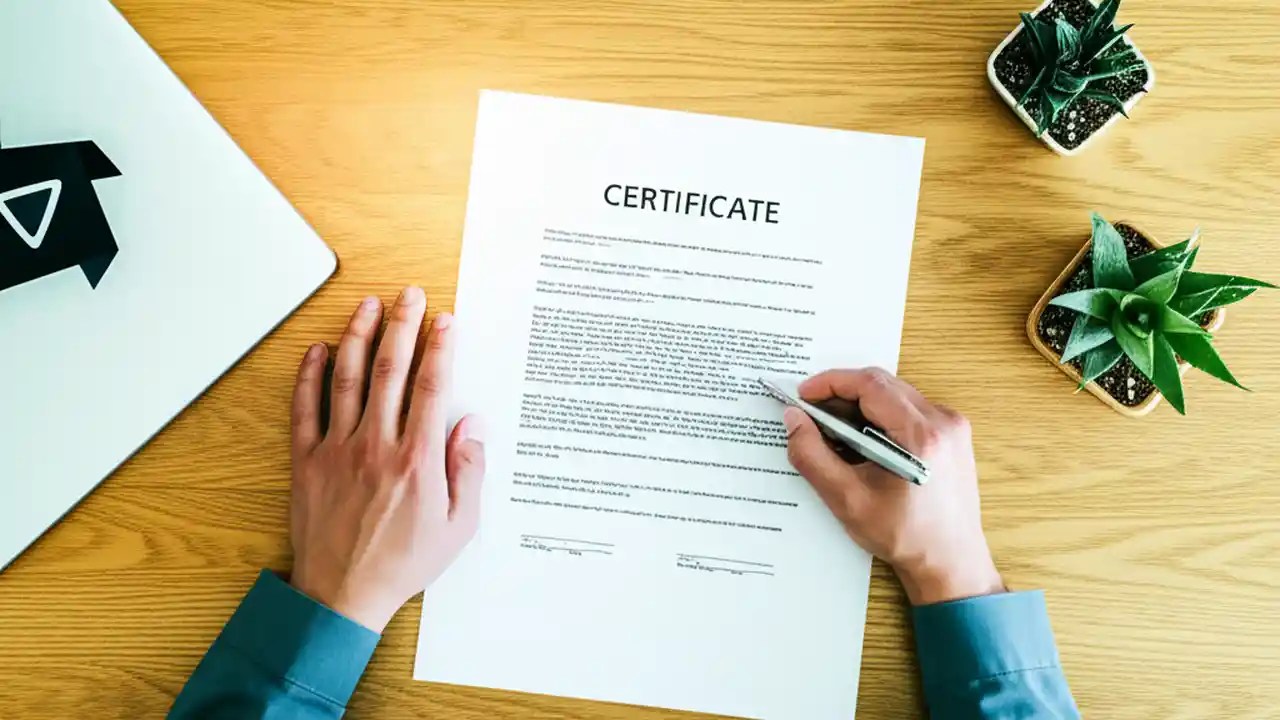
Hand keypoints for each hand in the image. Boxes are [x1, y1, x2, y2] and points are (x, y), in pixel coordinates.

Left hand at [287, 288, 484, 631]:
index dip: (441, 347)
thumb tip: (472, 428)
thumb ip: (469, 472)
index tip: (446, 321)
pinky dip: (310, 375)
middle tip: (409, 296)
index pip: (432, 387)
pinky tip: (318, 350)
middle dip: (403, 326)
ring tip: (367, 306)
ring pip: (347, 378)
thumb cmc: (404, 564)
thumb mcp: (459, 526)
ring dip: (358, 336)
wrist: (343, 594)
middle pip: (390, 370)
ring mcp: (338, 450)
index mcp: (417, 460)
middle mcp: (377, 445)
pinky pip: (305, 408)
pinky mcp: (308, 462)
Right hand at [782, 368, 1002, 605]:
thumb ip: (812, 456)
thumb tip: (793, 419)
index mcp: (922, 436)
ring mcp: (952, 427)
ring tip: (835, 433)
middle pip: (883, 384)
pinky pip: (909, 409)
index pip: (870, 385)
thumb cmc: (905, 537)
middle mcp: (943, 422)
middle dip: (842, 393)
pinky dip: (880, 417)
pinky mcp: (952, 435)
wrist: (950, 562)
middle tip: (812, 414)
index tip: (803, 394)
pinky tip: (862, 443)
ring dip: (861, 405)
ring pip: (895, 394)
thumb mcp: (847, 499)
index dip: (830, 383)